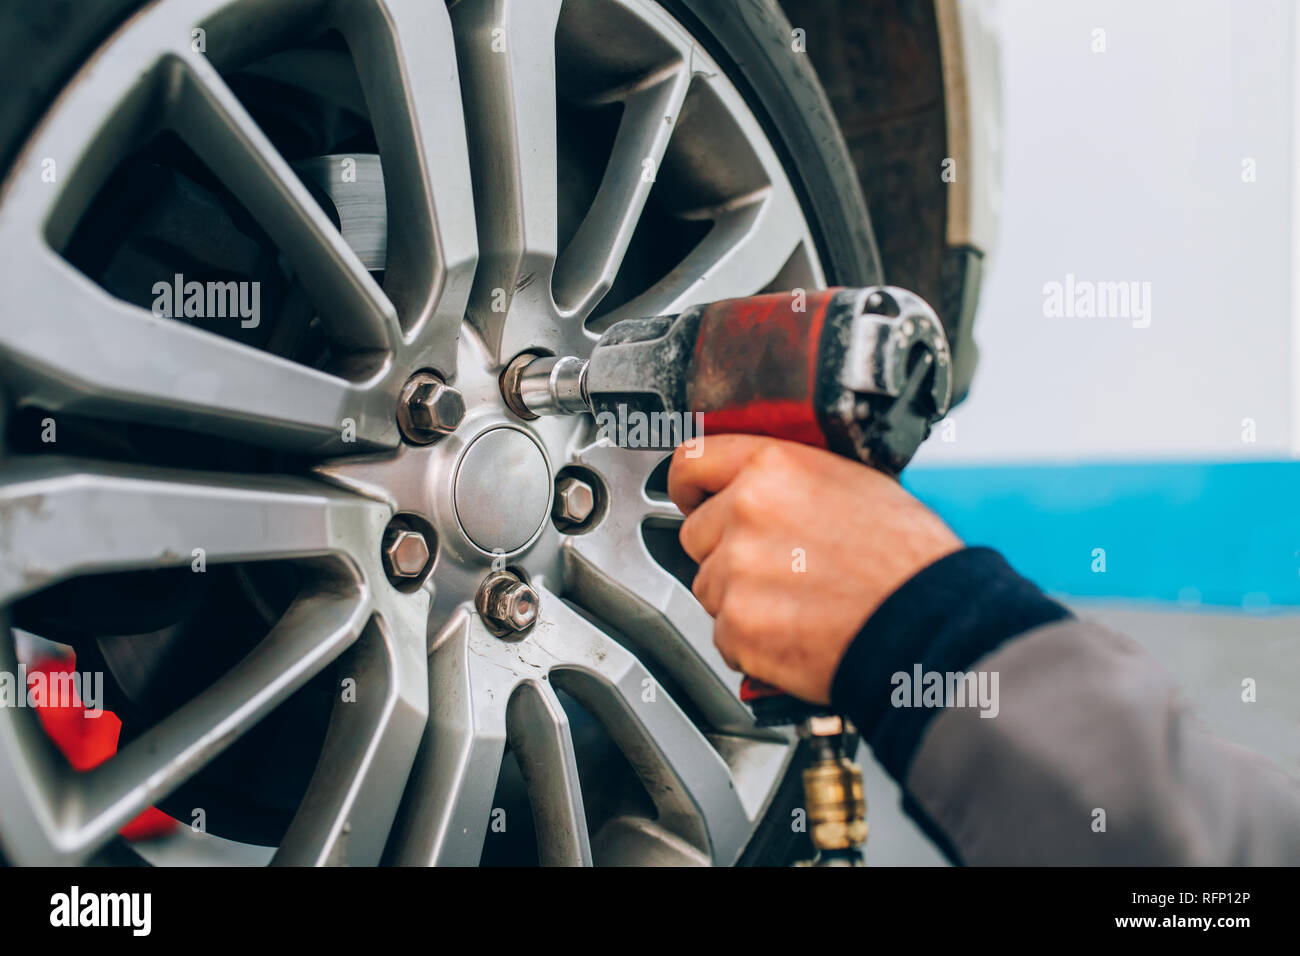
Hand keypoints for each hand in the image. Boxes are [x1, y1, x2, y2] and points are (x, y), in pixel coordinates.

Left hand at [667, 435, 961, 703]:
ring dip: (739, 598)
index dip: (689, 485)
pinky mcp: (738, 626)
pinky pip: (723, 634)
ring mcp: (737, 570)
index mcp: (773, 467)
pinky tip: (795, 632)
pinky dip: (750, 641)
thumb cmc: (908, 560)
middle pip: (697, 534)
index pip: (692, 461)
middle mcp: (746, 511)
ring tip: (796, 603)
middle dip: (726, 552)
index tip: (692, 498)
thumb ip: (792, 479)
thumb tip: (759, 485)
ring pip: (708, 586)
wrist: (928, 624)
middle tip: (778, 568)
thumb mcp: (854, 482)